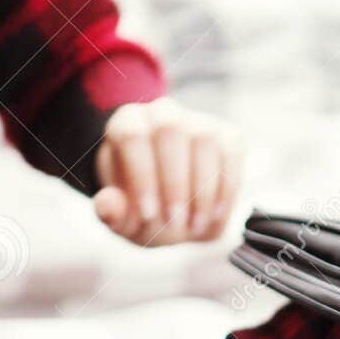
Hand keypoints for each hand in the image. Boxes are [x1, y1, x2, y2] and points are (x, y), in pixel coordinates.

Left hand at [92, 98, 244, 245]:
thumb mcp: (121, 217)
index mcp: (127, 124)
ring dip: (202, 188)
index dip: (141, 176)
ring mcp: (198, 121)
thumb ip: (111, 213)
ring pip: (204, 138)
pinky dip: (226, 187)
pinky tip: (216, 214)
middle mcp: (162, 114)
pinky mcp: (227, 136)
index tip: (148, 215)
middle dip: (174, 182)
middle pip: (169, 130)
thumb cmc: (142, 207)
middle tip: (175, 223)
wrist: (172, 205)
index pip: (132, 135)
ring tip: (195, 225)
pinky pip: (232, 152)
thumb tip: (107, 206)